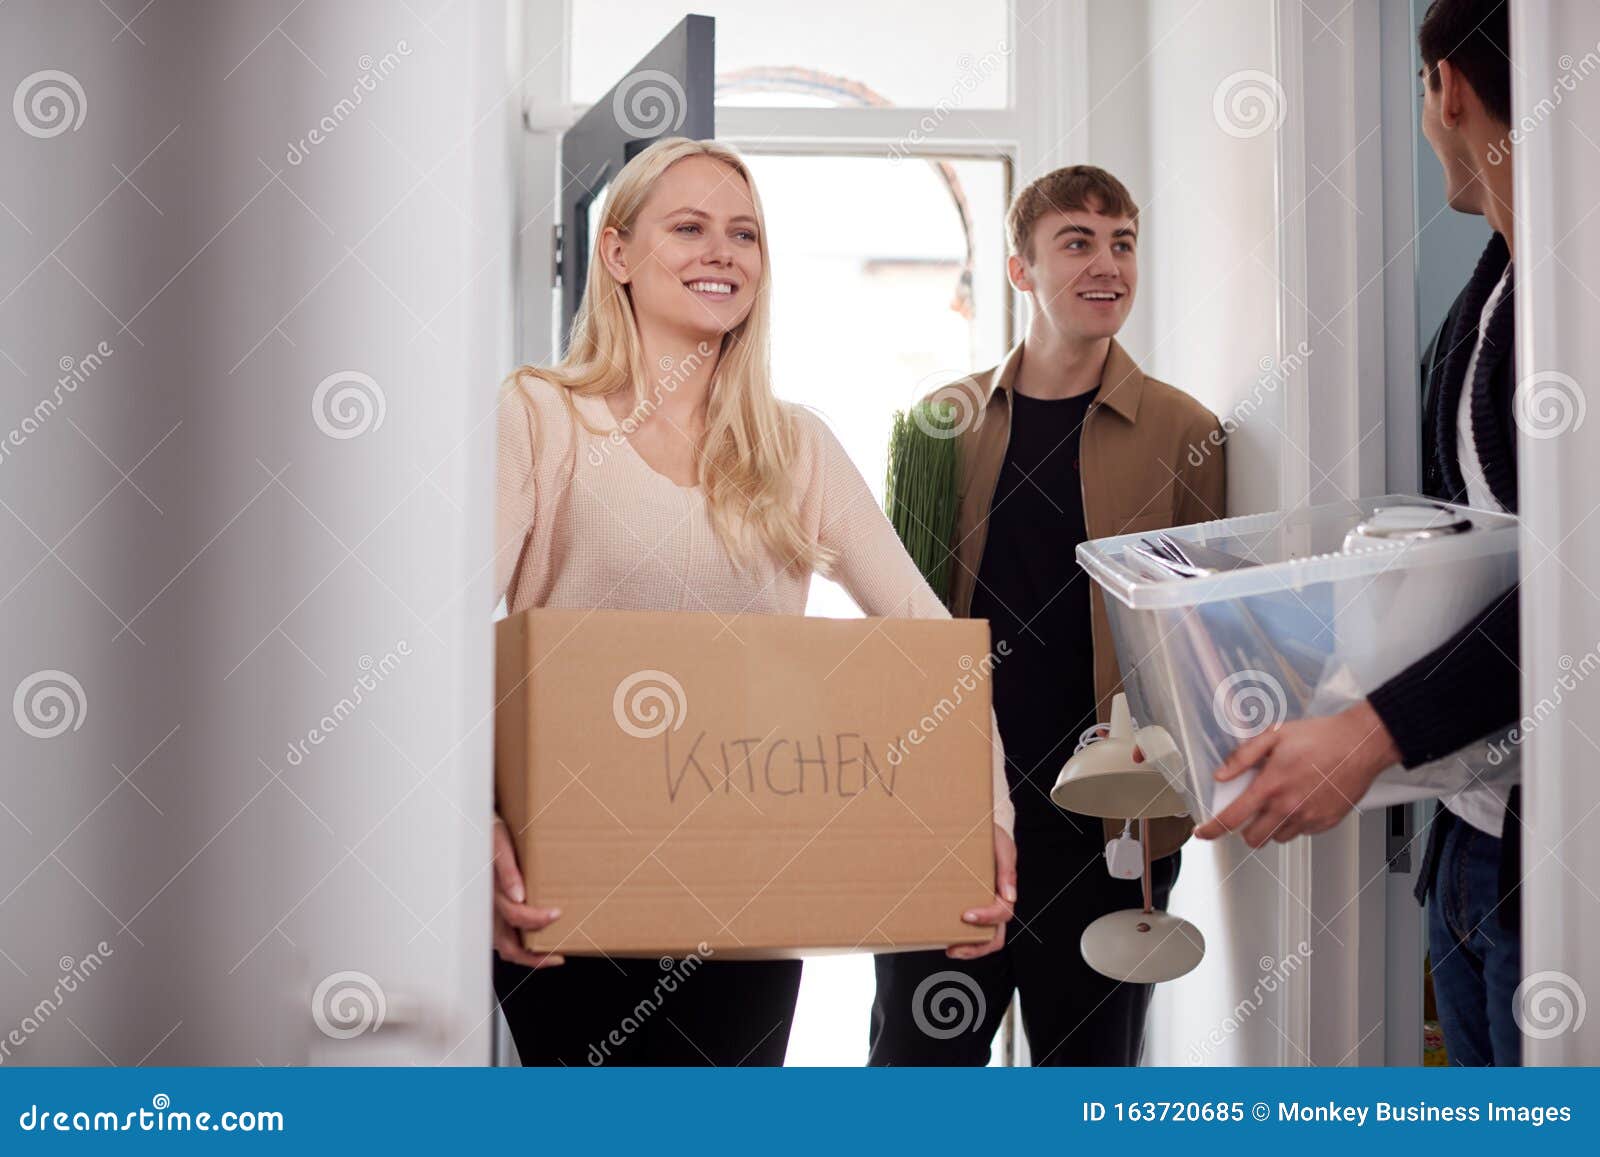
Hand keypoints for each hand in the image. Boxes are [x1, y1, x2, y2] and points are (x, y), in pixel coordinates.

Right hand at [493, 814, 564, 967]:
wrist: (482, 835)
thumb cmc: (493, 838)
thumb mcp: (501, 845)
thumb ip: (507, 870)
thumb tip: (518, 896)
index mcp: (491, 892)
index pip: (515, 915)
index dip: (536, 919)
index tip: (557, 914)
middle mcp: (489, 909)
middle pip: (508, 947)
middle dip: (534, 957)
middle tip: (557, 956)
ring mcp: (490, 916)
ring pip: (506, 948)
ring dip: (528, 956)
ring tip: (551, 955)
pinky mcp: (495, 916)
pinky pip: (507, 939)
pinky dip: (523, 947)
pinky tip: (540, 942)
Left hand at [949, 823, 1016, 959]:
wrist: (983, 831)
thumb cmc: (995, 840)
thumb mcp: (1003, 849)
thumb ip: (1007, 871)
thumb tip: (1010, 896)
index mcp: (1005, 892)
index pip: (1002, 914)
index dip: (986, 919)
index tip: (966, 915)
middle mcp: (995, 904)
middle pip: (994, 937)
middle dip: (976, 948)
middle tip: (954, 949)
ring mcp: (983, 907)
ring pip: (983, 938)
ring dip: (967, 948)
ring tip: (949, 949)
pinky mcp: (969, 904)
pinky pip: (967, 927)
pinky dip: (957, 935)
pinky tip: (942, 934)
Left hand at [1192, 701, 1400, 847]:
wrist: (1361, 744)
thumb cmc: (1321, 737)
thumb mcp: (1274, 735)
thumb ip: (1243, 757)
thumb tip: (1221, 774)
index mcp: (1271, 786)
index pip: (1232, 817)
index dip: (1212, 829)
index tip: (1202, 833)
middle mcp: (1289, 807)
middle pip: (1254, 839)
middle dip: (1245, 831)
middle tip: (1248, 815)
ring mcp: (1309, 818)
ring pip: (1278, 838)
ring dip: (1272, 827)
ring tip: (1280, 802)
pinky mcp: (1327, 822)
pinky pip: (1302, 832)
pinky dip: (1295, 823)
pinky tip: (1300, 801)